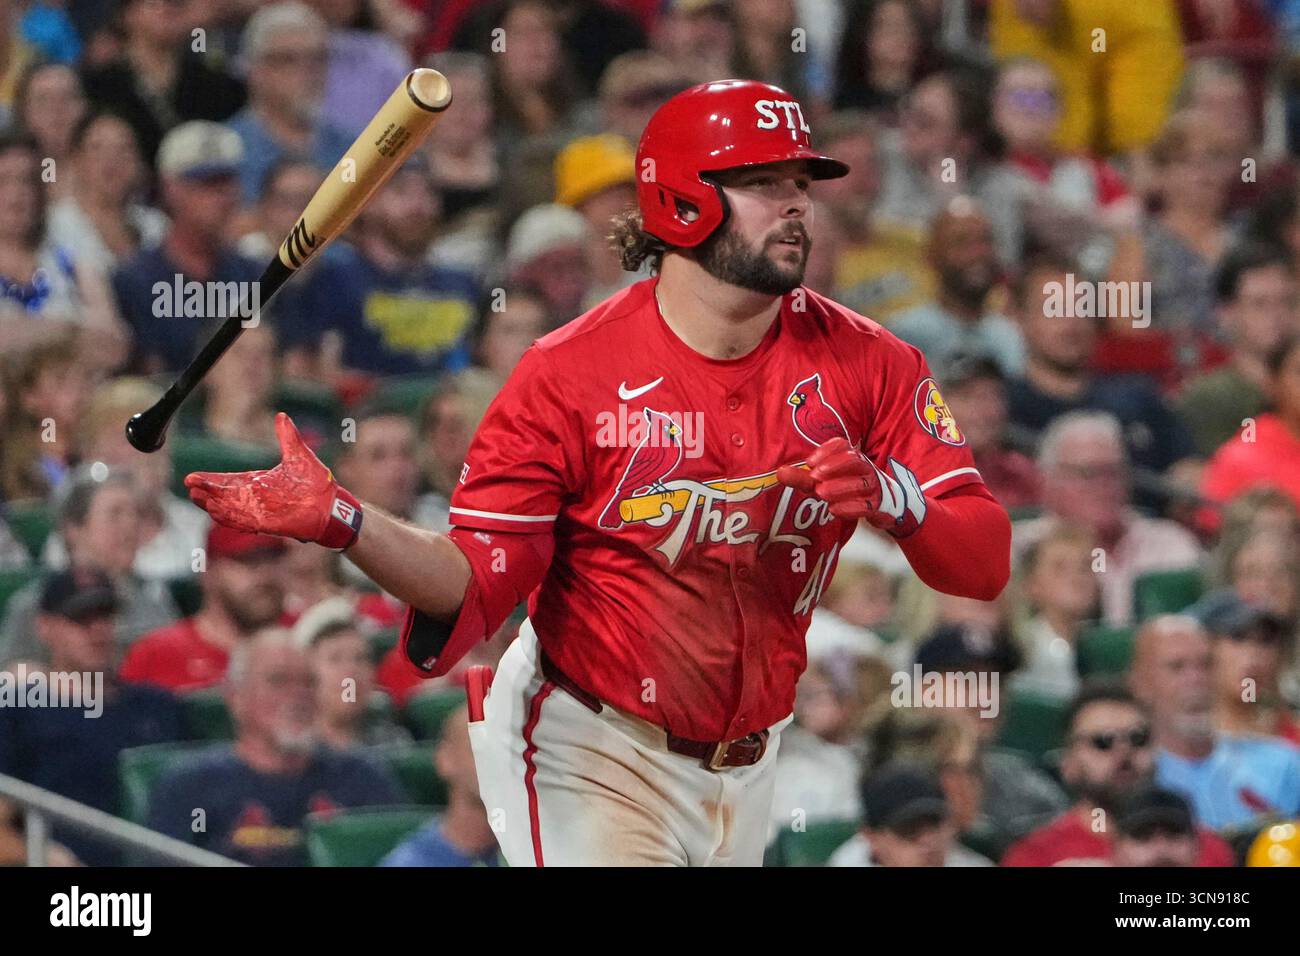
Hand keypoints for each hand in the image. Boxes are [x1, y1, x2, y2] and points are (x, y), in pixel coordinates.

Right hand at [184, 412, 363, 549]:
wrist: (333, 506)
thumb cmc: (316, 483)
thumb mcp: (298, 456)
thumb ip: (287, 437)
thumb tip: (281, 415)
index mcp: (258, 483)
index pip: (228, 482)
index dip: (210, 481)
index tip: (192, 478)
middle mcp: (255, 499)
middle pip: (224, 496)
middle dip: (206, 493)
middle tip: (190, 487)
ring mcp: (261, 512)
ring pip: (230, 510)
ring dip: (214, 506)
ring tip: (198, 498)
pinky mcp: (269, 524)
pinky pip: (245, 521)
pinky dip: (231, 517)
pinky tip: (217, 511)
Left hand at [777, 437, 925, 536]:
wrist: (878, 505)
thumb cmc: (845, 487)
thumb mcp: (822, 482)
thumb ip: (802, 478)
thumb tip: (779, 472)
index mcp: (850, 456)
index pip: (842, 445)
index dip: (827, 451)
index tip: (810, 462)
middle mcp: (863, 468)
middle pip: (854, 460)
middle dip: (834, 466)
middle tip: (814, 476)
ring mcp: (872, 487)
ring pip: (860, 483)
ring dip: (840, 487)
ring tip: (821, 493)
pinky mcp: (876, 506)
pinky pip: (867, 505)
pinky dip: (851, 508)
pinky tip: (835, 510)